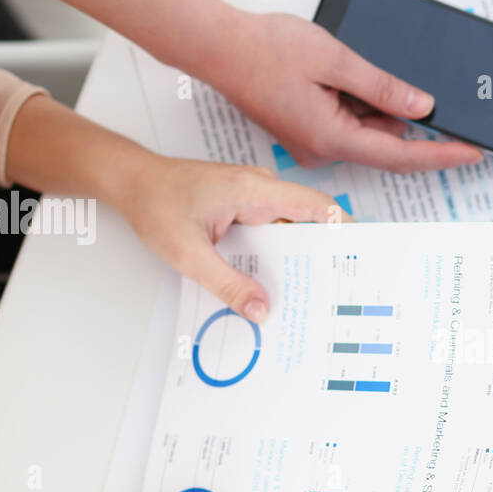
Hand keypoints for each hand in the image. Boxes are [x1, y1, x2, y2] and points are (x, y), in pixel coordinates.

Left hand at [122, 156, 345, 322]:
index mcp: (253, 189)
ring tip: (310, 295)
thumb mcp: (186, 253)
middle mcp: (260, 189)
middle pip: (308, 222)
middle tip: (336, 291)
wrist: (130, 181)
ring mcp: (254, 197)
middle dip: (324, 255)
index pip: (316, 205)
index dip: (344, 229)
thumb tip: (262, 310)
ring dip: (298, 259)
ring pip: (290, 230)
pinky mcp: (246, 207)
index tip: (362, 257)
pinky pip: (272, 232)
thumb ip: (226, 283)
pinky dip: (277, 257)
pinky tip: (275, 283)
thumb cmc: (154, 203)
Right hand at [212, 12, 482, 172]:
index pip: (400, 155)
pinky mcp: (307, 132)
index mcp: (331, 137)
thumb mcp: (336, 61)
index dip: (440, 155)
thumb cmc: (266, 50)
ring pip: (365, 132)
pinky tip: (349, 80)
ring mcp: (313, 143)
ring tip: (354, 74)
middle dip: (408, 122)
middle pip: (384, 144)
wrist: (220, 47)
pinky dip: (359, 106)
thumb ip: (383, 87)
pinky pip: (347, 125)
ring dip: (378, 108)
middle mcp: (322, 149)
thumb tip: (422, 107)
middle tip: (428, 99)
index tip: (471, 153)